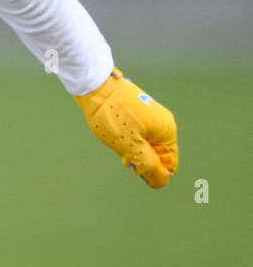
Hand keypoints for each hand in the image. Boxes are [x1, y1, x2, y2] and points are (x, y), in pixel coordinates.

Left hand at [74, 67, 178, 187]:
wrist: (95, 85)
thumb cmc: (112, 115)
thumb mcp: (130, 145)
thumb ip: (148, 164)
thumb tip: (163, 181)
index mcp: (167, 131)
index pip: (169, 164)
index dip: (153, 171)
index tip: (134, 167)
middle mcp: (163, 121)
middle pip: (157, 153)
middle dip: (140, 158)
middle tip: (122, 154)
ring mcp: (150, 114)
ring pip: (144, 142)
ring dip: (130, 148)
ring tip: (115, 140)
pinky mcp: (137, 110)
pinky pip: (136, 131)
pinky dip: (126, 137)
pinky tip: (113, 133)